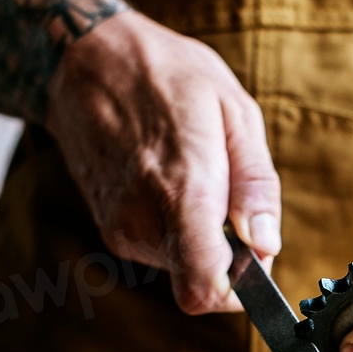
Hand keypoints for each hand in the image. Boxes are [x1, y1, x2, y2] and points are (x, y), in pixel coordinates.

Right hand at [47, 9, 280, 312]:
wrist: (84, 61)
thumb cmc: (166, 75)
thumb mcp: (235, 111)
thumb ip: (256, 185)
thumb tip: (268, 244)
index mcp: (181, 192)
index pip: (205, 289)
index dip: (240, 288)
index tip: (255, 254)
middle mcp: (143, 222)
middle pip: (202, 279)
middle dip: (229, 250)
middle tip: (227, 188)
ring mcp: (121, 231)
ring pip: (183, 265)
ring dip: (203, 233)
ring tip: (194, 171)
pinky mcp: (112, 232)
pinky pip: (163, 250)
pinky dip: (179, 226)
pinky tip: (170, 176)